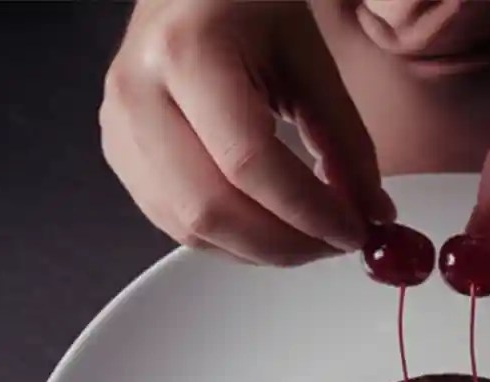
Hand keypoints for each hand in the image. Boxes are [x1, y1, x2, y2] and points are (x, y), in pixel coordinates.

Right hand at [100, 0, 394, 264]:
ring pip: (189, 228)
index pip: (250, 162)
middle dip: (285, 244)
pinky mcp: (119, 153)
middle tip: (336, 243)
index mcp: (187, 53)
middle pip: (210, 209)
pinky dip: (230, 240)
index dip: (308, 211)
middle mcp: (138, 94)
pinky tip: (269, 227)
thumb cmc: (246, 4)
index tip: (356, 230)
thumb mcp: (308, 58)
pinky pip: (173, 223)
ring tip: (309, 237)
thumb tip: (372, 214)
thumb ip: (344, 139)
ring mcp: (118, 127)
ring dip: (259, 250)